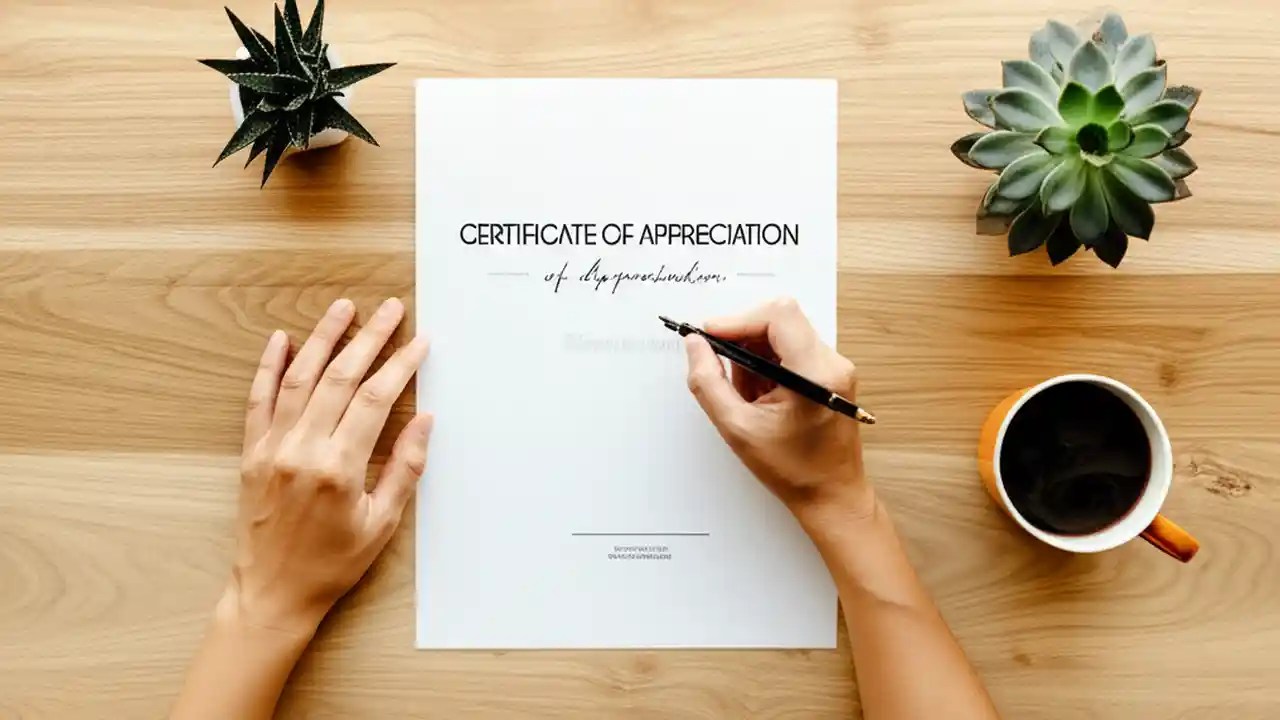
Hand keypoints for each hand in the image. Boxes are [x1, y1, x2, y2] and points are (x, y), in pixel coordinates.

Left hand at [224, 297, 432, 635]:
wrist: (272, 594)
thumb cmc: (332, 565)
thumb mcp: (381, 524)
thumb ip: (404, 469)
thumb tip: (425, 421)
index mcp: (339, 468)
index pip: (375, 400)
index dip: (401, 365)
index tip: (420, 342)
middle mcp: (302, 450)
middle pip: (339, 378)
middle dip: (369, 339)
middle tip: (389, 310)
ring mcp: (272, 448)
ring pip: (299, 378)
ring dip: (323, 338)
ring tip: (344, 308)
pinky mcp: (251, 453)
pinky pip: (259, 400)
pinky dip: (269, 367)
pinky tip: (282, 339)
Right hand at [682, 298, 872, 530]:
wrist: (831, 496)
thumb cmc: (794, 470)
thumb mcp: (737, 428)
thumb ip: (709, 382)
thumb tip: (696, 345)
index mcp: (816, 374)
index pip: (778, 315)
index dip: (737, 320)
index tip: (709, 336)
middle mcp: (832, 363)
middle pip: (779, 320)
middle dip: (742, 339)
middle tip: (721, 366)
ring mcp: (834, 367)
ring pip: (783, 334)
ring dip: (754, 355)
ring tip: (746, 395)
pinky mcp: (830, 374)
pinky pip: (791, 350)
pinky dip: (767, 365)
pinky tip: (760, 397)